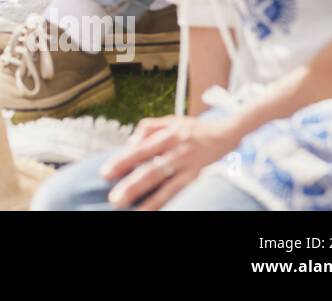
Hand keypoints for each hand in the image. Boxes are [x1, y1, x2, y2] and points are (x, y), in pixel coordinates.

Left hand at [100, 115, 243, 209]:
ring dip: (148, 198)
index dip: (122, 161)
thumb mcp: (170, 120)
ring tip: (132, 210)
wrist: (225, 132)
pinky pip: (180, 191)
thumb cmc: (191, 127)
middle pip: (151, 170)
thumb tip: (130, 143)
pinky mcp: (198, 176)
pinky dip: (168, 202)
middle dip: (131, 186)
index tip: (105, 173)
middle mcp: (177, 150)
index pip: (140, 150)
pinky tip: (154, 211)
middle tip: (114, 199)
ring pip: (166, 184)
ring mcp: (189, 165)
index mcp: (167, 134)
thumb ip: (148, 128)